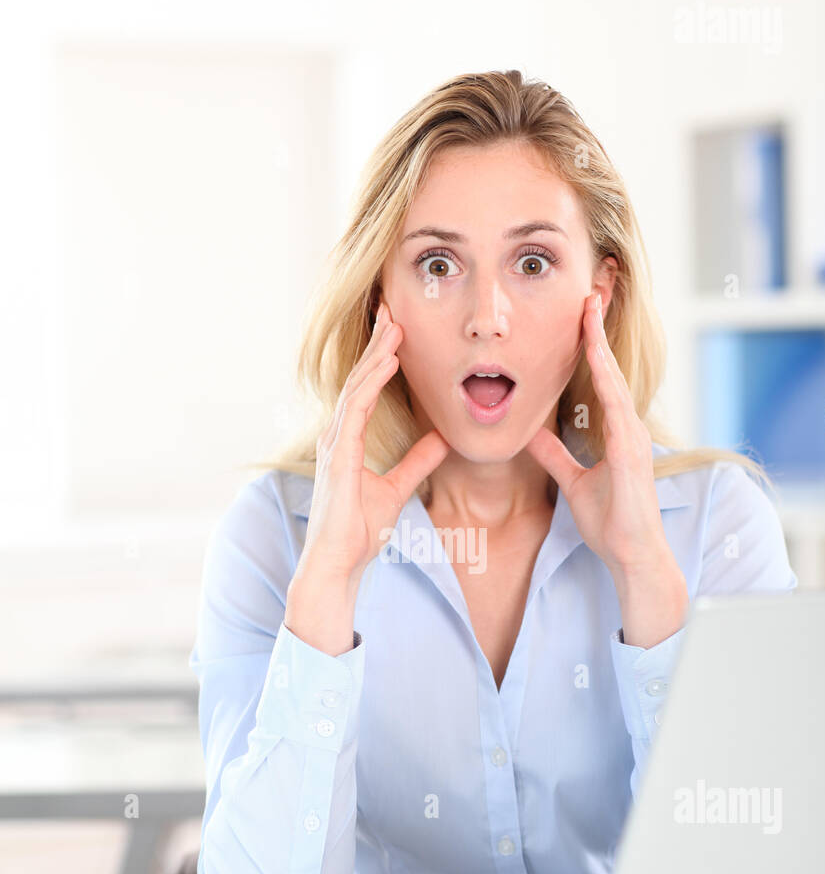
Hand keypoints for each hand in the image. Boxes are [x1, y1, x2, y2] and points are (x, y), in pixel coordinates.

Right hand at [299, 301, 449, 588]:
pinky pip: (356, 409)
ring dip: (376, 355)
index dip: (380, 359)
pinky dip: (372, 383)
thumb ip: (417, 462)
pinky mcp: (339, 455)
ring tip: (394, 327)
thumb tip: (442, 439)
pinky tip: (388, 362)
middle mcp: (336, 436)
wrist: (337, 562)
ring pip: (356, 387)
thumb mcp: (397, 488)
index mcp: (346, 441)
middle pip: (358, 379)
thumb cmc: (357, 531)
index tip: (396, 332)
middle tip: (393, 310)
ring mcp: (334, 444)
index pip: (364, 389)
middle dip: (376, 345)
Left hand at [525, 292, 687, 646]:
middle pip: (610, 369)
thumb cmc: (612, 522)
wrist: (632, 555)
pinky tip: (595, 357)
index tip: (580, 315)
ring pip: (614, 381)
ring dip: (601, 345)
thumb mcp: (573, 482)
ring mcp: (633, 438)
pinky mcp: (631, 453)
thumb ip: (555, 456)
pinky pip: (617, 408)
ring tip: (589, 311)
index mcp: (615, 433)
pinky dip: (607, 380)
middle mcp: (628, 428)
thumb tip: (532, 435)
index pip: (599, 380)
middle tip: (589, 293)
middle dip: (599, 332)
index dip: (589, 347)